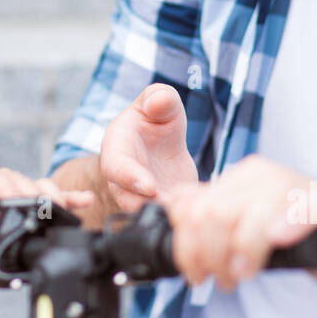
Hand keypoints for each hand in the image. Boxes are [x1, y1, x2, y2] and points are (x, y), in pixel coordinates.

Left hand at [0, 161, 94, 237]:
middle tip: (46, 214)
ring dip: (54, 198)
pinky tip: (85, 200)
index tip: (20, 207)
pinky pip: (52, 198)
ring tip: (63, 211)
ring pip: (40, 187)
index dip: (11, 191)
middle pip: (23, 182)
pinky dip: (69, 198)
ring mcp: (18, 189)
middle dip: (35, 197)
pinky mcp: (31, 202)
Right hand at [98, 83, 198, 212]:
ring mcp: (141, 199)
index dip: (130, 178)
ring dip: (166, 215)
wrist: (159, 149)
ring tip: (186, 213)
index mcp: (117, 148)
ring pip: (147, 214)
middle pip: (127, 199)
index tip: (150, 187)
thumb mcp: (158, 104)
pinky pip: (168, 220)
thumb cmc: (154, 123)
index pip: (115, 167)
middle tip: (170, 206)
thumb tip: (158, 102)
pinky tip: (200, 213)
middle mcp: (123, 179)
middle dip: (147, 205)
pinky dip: (183, 219)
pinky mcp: (161, 211)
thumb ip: (159, 98)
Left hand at [158, 155, 316, 291]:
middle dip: (205, 255)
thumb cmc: (305, 231)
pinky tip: (278, 240)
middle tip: (219, 279)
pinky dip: (285, 225)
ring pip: (246, 217)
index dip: (183, 245)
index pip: (190, 206)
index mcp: (240, 179)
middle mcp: (262, 178)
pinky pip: (301, 210)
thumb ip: (214, 214)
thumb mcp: (250, 222)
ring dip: (237, 253)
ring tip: (243, 275)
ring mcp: (295, 190)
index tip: (194, 272)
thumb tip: (173, 208)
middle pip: (211, 215)